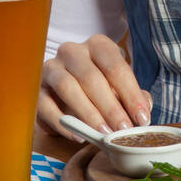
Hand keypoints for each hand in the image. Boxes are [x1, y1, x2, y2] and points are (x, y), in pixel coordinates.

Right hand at [37, 33, 152, 142]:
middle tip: (123, 129)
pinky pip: (46, 105)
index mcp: (97, 45)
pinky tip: (78, 135)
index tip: (143, 118)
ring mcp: (51, 68)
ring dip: (88, 113)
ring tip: (103, 133)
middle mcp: (72, 51)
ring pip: (67, 87)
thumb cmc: (99, 88)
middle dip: (111, 106)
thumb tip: (143, 110)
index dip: (131, 94)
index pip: (115, 66)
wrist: (65, 92)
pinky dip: (63, 122)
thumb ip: (133, 97)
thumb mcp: (119, 88)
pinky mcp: (37, 89)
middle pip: (91, 77)